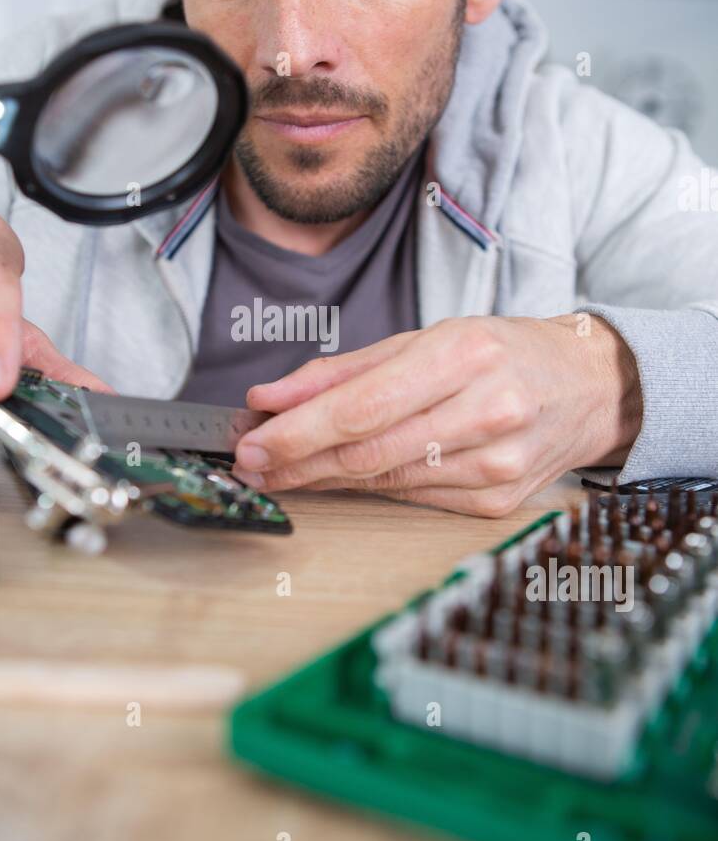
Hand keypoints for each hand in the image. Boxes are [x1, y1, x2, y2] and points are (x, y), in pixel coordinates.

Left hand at [233, 315, 642, 517]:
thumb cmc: (503, 353)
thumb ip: (345, 370)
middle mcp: (487, 410)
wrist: (589, 386)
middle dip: (297, 460)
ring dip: (322, 478)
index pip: (362, 406)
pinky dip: (366, 489)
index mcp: (465, 354)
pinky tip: (336, 479)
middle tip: (250, 462)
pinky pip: (412, 497)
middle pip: (368, 450)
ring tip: (280, 470)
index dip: (297, 432)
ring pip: (385, 480)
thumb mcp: (426, 338)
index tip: (251, 441)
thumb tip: (270, 398)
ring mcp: (497, 463)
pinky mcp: (498, 501)